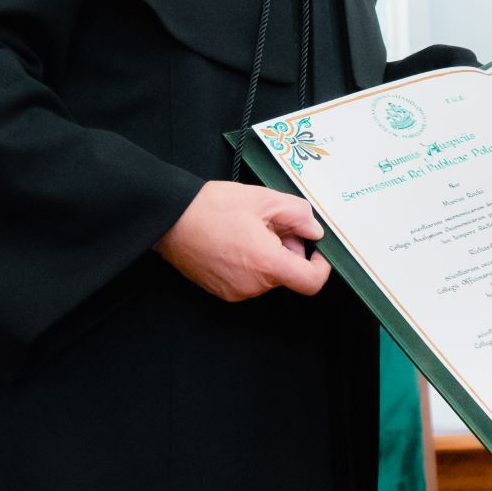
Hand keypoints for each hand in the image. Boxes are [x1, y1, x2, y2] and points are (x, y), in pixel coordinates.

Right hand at [155, 181, 332, 301]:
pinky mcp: (222, 291)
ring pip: (268, 276)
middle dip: (288, 249)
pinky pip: (249, 279)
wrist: (170, 219)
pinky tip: (235, 240)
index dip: (321, 267)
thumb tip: (314, 231)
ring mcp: (236, 291)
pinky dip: (250, 262)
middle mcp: (253, 285)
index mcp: (267, 264)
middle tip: (271, 223)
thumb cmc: (211, 208)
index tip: (317, 252)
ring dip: (268, 255)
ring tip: (248, 229)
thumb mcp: (264, 199)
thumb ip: (298, 215)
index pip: (311, 282)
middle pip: (288, 273)